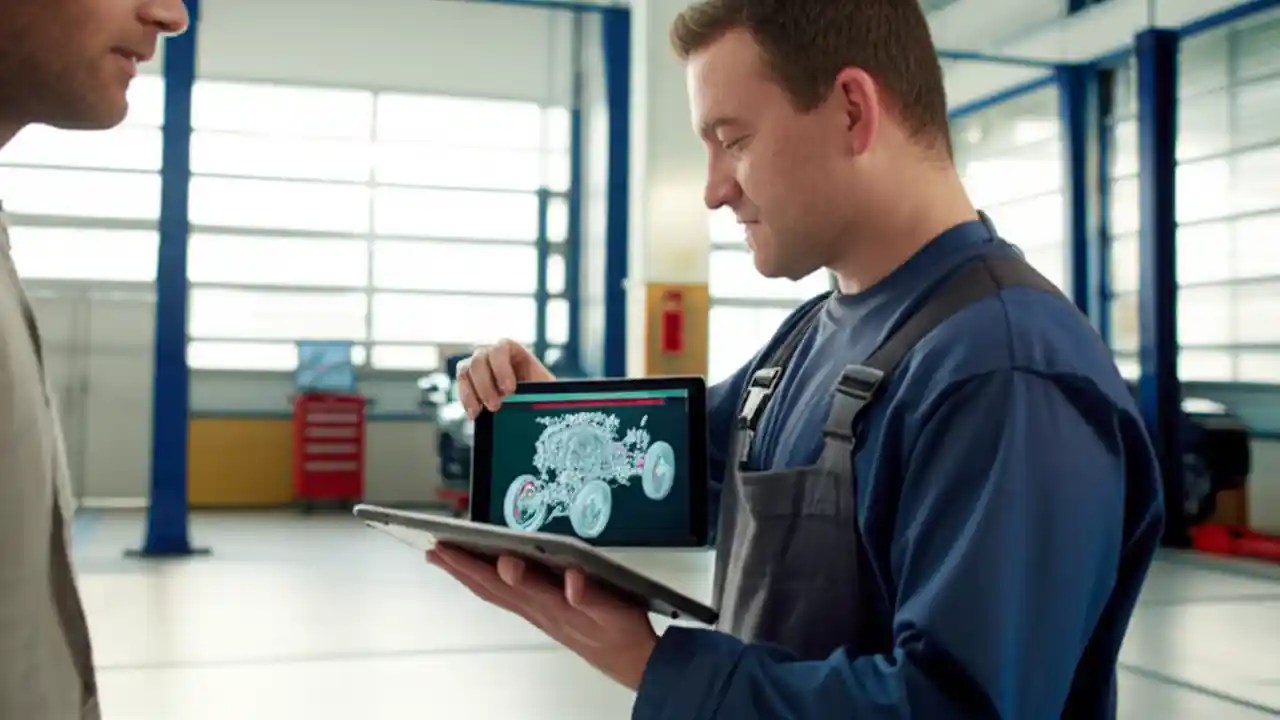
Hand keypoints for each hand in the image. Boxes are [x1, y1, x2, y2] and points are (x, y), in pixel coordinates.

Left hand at [427, 545, 657, 689]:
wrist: (632, 661)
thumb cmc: (623, 632)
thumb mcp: (615, 610)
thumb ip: (593, 595)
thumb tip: (571, 582)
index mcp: (553, 605)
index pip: (510, 582)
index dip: (482, 565)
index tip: (458, 548)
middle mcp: (539, 610)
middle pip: (491, 587)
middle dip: (460, 568)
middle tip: (433, 551)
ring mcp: (538, 614)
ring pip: (494, 593)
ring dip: (466, 576)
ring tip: (443, 558)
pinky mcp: (543, 615)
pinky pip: (504, 599)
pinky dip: (484, 584)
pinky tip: (479, 577)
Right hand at [456, 339, 554, 418]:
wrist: (534, 404)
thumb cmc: (542, 393)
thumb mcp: (543, 388)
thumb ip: (536, 387)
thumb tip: (530, 393)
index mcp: (513, 349)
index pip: (500, 348)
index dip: (501, 368)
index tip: (509, 390)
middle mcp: (492, 353)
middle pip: (479, 359)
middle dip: (485, 384)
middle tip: (495, 406)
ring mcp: (479, 366)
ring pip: (465, 370)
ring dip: (472, 392)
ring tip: (481, 412)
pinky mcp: (469, 381)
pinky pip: (461, 385)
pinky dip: (466, 400)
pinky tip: (474, 415)